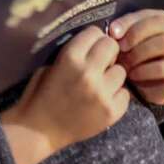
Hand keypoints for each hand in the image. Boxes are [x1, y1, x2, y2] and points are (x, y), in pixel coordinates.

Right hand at [0, 26, 129, 163]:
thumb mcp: (50, 65)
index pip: (95, 32)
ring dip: (111, 76)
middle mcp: (88, 72)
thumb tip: (94, 45)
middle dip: (106, 53)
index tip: (89, 48)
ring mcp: (102, 93)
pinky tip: (102, 101)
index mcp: (70, 57)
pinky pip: (125, 94)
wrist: (38, 130)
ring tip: (99, 85)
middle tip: (98, 64)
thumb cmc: (39, 95)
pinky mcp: (111, 112)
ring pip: (121, 71)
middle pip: (112, 47)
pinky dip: (116, 96)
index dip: (92, 39)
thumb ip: (73, 53)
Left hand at [109, 10, 163, 105]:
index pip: (146, 14)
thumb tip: (113, 31)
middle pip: (158, 24)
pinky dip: (145, 70)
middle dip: (135, 34)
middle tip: (120, 48)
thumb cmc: (132, 58)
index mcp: (162, 20)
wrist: (144, 87)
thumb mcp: (125, 43)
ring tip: (125, 64)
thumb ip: (121, 33)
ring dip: (140, 53)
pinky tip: (134, 75)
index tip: (112, 33)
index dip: (128, 22)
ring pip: (163, 43)